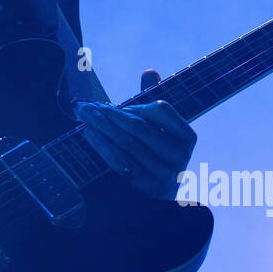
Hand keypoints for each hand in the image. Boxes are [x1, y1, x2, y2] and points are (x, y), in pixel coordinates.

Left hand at [74, 70, 196, 200]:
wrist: (158, 200)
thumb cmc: (156, 156)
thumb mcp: (160, 131)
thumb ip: (154, 103)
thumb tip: (149, 72)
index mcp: (187, 137)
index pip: (161, 109)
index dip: (137, 105)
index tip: (120, 106)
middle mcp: (179, 156)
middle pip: (138, 126)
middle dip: (109, 113)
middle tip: (86, 106)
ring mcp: (163, 173)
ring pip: (126, 143)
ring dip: (101, 127)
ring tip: (85, 116)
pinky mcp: (145, 187)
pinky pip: (119, 161)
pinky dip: (102, 145)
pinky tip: (89, 134)